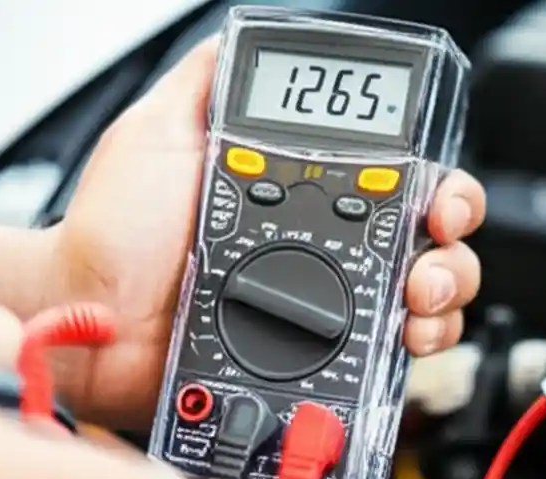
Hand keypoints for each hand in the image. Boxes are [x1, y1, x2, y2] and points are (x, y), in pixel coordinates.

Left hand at [52, 37, 484, 428]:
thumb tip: (246, 43)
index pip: (406, 187)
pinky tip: (400, 340)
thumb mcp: (161, 132)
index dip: (442, 190)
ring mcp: (334, 314)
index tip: (438, 198)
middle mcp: (334, 255)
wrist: (91, 316)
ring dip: (444, 298)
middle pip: (437, 248)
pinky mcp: (325, 367)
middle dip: (453, 248)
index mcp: (313, 198)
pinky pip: (395, 363)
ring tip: (414, 299)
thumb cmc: (118, 231)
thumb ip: (210, 85)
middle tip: (431, 248)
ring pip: (430, 305)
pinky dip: (415, 351)